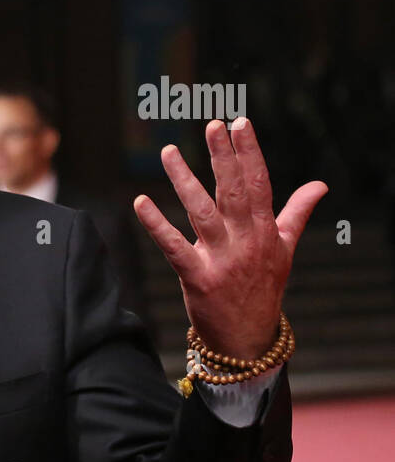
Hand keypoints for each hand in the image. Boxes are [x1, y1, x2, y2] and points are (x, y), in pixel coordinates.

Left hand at [132, 117, 326, 362]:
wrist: (248, 338)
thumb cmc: (263, 287)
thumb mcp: (285, 249)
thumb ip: (297, 213)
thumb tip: (320, 185)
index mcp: (265, 231)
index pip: (260, 184)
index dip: (249, 153)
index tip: (239, 123)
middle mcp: (246, 242)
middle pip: (234, 192)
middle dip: (223, 158)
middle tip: (212, 125)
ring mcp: (221, 260)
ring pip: (201, 212)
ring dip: (184, 180)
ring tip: (168, 151)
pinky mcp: (197, 278)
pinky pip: (174, 247)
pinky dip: (156, 224)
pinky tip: (141, 201)